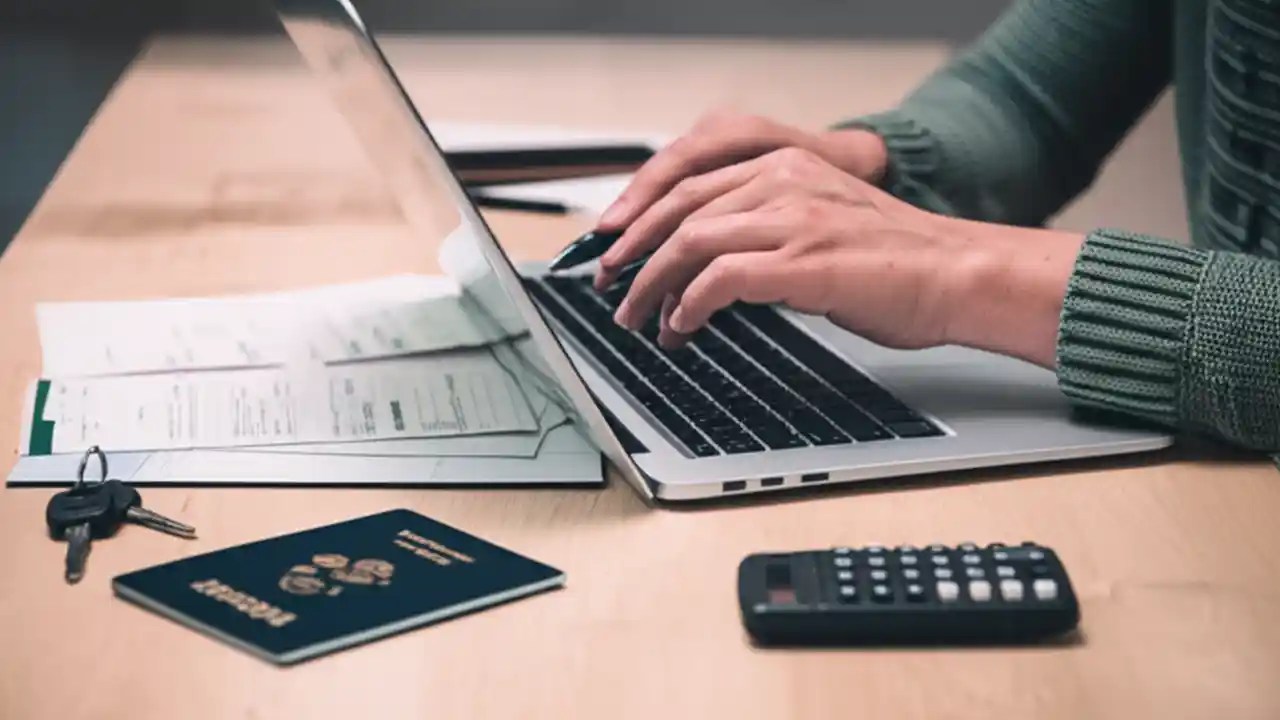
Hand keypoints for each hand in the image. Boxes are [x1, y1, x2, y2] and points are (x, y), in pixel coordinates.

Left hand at [608, 146, 1085, 369]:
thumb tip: (708, 271)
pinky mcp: (803, 261)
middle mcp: (784, 181)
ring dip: (653, 285)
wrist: (959, 275)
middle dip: (633, 252)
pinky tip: (683, 327)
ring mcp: (793, 219)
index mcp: (787, 165)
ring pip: (690, 242)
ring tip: (639, 318)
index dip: (643, 216)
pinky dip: (689, 305)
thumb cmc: (898, 263)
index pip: (691, 182)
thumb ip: (768, 232)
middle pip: (679, 208)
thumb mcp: (823, 225)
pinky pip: (719, 278)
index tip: (618, 248)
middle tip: (611, 287)